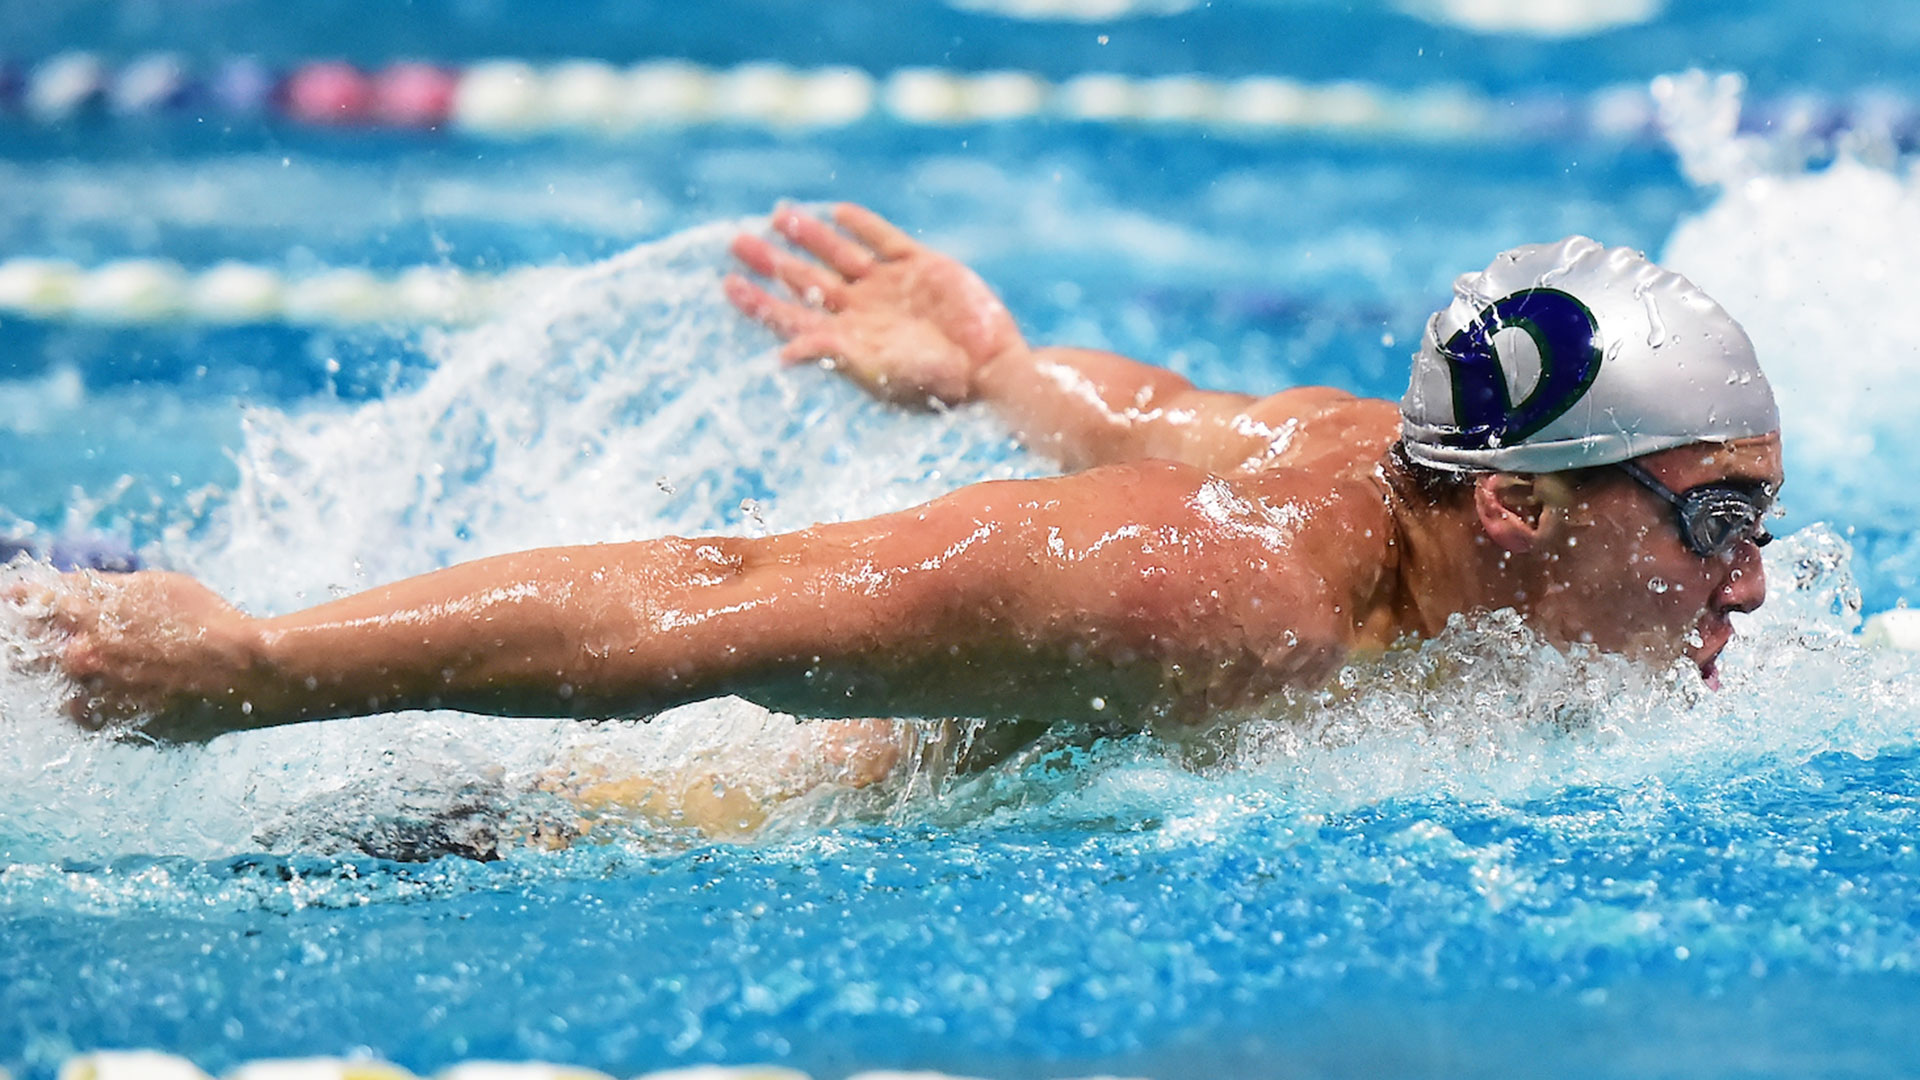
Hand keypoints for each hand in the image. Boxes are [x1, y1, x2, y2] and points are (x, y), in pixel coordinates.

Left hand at [4, 570, 266, 741]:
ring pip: (54, 688)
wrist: (244, 672)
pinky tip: (115, 694)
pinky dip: (89, 704)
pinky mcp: (111, 726)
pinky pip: (82, 716)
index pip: (33, 603)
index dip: (18, 600)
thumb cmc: (208, 622)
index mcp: (88, 615)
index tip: (11, 600)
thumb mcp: (157, 587)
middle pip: (30, 652)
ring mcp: (94, 695)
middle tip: (40, 642)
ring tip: (100, 672)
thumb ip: (106, 588)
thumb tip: (72, 586)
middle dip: (28, 645)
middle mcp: (81, 657)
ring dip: (64, 678)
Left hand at [725, 203, 1025, 406]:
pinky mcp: (921, 267)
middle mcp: (862, 312)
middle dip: (772, 261)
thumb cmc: (933, 382)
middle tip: (738, 240)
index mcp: (845, 339)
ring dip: (810, 236)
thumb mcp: (877, 370)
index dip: (758, 301)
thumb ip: (831, 353)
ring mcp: (890, 288)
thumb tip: (781, 355)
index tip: (727, 282)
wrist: (990, 367)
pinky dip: (861, 226)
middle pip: (806, 281)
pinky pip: (884, 240)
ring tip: (779, 215)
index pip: (789, 316)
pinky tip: (838, 212)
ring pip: (838, 256)